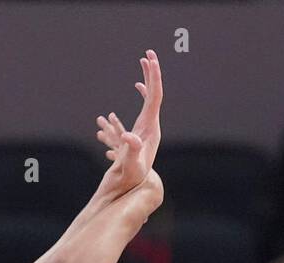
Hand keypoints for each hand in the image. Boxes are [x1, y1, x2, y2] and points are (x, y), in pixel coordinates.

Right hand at [97, 49, 162, 195]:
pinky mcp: (139, 133)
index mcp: (151, 126)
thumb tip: (128, 136)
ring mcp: (146, 127)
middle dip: (151, 73)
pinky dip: (140, 95)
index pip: (155, 96)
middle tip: (148, 53)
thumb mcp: (132, 163)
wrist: (134, 188)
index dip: (153, 77)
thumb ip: (131, 149)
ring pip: (148, 99)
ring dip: (146, 81)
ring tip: (144, 63)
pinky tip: (133, 91)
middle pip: (154, 93)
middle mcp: (151, 124)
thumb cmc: (133, 177)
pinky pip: (140, 109)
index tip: (150, 59)